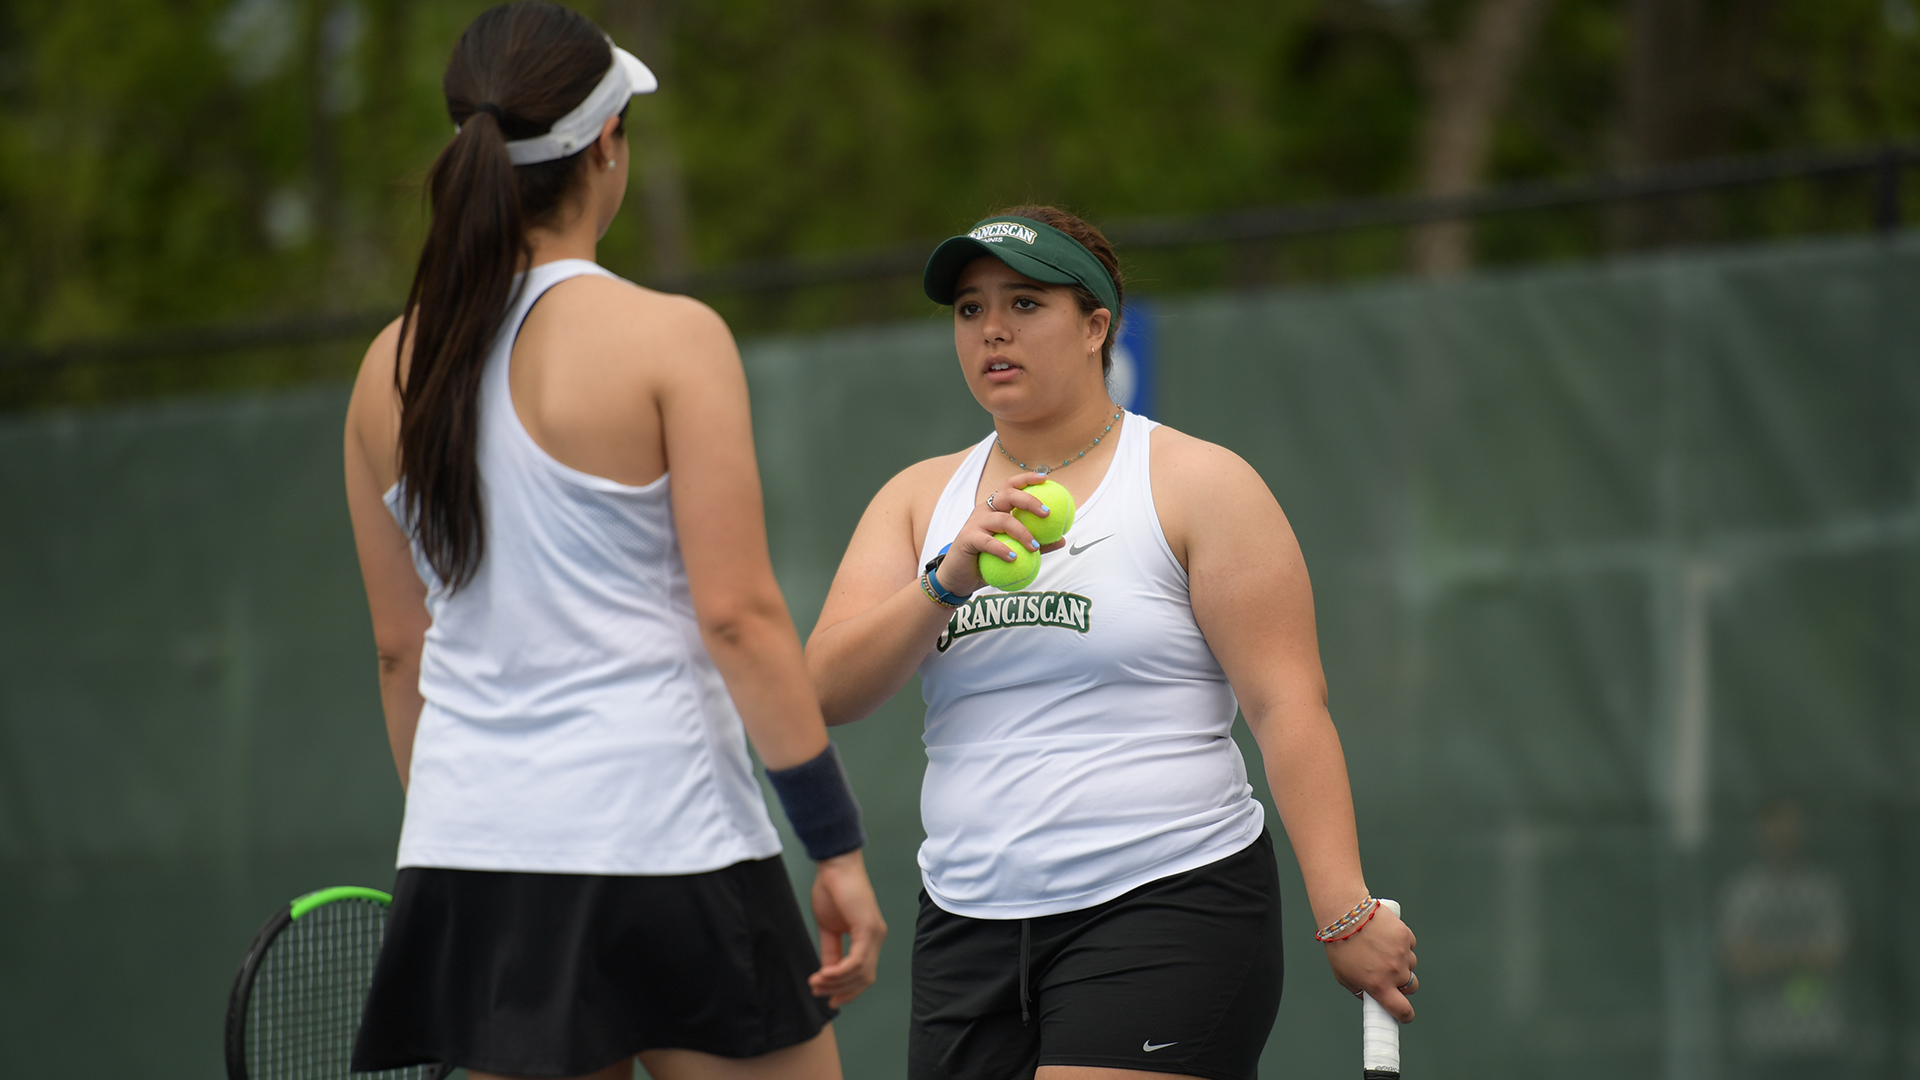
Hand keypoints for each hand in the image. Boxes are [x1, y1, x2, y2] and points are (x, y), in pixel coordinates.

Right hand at [809, 849, 886, 1006]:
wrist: (834, 865)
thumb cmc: (831, 890)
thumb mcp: (828, 928)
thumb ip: (830, 951)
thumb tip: (827, 974)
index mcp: (868, 938)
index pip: (863, 974)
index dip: (847, 990)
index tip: (828, 999)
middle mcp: (876, 937)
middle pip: (864, 978)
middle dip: (841, 990)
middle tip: (818, 991)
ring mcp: (875, 933)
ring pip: (861, 973)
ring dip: (837, 983)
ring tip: (816, 982)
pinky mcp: (868, 928)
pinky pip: (857, 960)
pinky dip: (840, 972)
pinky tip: (824, 974)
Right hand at [933, 471, 1068, 595]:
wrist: (960, 576)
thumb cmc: (987, 560)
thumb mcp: (1015, 551)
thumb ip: (1036, 544)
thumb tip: (1063, 540)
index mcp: (997, 508)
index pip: (1011, 486)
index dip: (1027, 479)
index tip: (1045, 479)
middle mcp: (986, 510)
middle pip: (1007, 496)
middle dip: (1029, 500)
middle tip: (1047, 514)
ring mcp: (975, 522)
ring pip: (1002, 519)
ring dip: (1021, 532)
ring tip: (1034, 547)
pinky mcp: (967, 538)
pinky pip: (987, 541)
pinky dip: (1002, 549)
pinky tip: (1013, 558)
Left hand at [1327, 904, 1417, 1021]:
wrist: (1345, 913)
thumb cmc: (1340, 944)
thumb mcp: (1343, 975)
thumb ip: (1360, 990)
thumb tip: (1371, 997)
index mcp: (1379, 985)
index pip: (1402, 1010)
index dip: (1405, 1015)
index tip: (1403, 1014)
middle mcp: (1394, 972)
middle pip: (1411, 987)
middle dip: (1402, 984)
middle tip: (1387, 973)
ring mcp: (1403, 954)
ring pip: (1411, 965)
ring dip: (1401, 962)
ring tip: (1380, 949)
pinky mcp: (1406, 936)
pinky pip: (1410, 946)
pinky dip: (1401, 944)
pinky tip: (1385, 937)